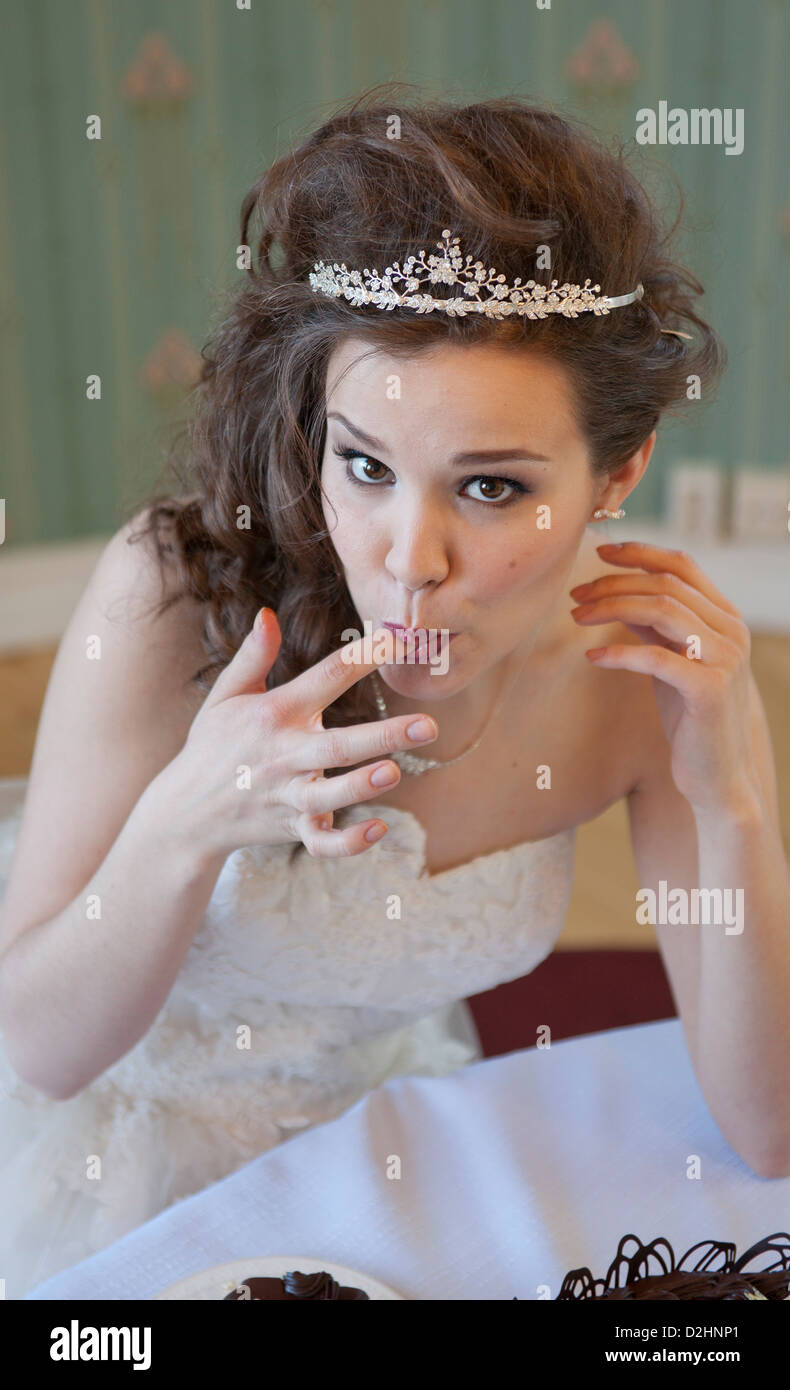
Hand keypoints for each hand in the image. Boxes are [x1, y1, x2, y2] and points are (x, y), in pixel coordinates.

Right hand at [173, 608, 438, 858]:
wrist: (183, 812)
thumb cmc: (212, 746)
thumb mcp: (225, 697)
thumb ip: (253, 657)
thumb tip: (268, 614)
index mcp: (275, 713)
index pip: (326, 678)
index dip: (364, 657)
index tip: (402, 641)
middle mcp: (284, 754)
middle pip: (338, 745)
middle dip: (383, 735)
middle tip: (428, 724)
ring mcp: (287, 795)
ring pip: (328, 795)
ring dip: (360, 786)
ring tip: (395, 772)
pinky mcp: (290, 828)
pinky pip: (321, 842)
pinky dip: (347, 843)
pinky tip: (377, 829)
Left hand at [569, 541, 758, 813]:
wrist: (717, 776)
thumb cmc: (690, 717)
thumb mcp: (671, 661)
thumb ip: (655, 627)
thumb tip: (619, 593)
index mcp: (725, 617)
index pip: (683, 565)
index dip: (640, 553)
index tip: (600, 554)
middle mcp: (731, 631)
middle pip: (665, 585)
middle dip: (613, 584)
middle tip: (575, 595)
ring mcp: (725, 659)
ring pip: (661, 611)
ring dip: (611, 608)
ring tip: (576, 617)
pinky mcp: (709, 690)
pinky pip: (657, 658)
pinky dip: (620, 653)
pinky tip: (593, 657)